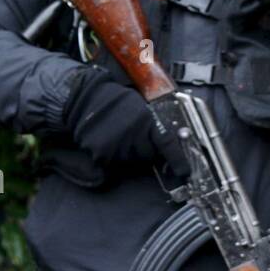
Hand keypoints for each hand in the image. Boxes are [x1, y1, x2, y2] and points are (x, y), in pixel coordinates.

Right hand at [64, 68, 189, 176]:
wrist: (85, 99)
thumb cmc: (114, 101)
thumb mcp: (139, 107)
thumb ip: (153, 125)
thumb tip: (168, 144)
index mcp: (146, 121)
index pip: (167, 144)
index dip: (178, 160)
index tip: (185, 172)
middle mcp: (134, 135)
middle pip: (147, 155)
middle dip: (143, 149)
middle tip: (132, 135)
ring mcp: (118, 146)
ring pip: (129, 160)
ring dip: (126, 152)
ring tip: (116, 134)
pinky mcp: (102, 154)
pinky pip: (111, 163)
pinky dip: (109, 155)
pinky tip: (105, 140)